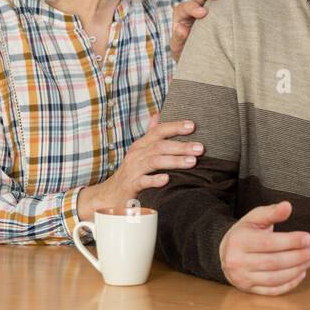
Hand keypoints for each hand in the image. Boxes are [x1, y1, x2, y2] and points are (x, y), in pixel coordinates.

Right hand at [78, 113, 201, 217]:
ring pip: (153, 161)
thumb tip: (157, 114)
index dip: (175, 127)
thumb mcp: (140, 151)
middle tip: (200, 148)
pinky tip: (166, 179)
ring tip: (191, 162)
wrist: (109, 194)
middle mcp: (137, 154)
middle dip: (181, 146)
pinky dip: (154, 180)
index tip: (192, 125)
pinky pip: (142, 181)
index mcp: (141, 145)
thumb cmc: (131, 171)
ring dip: (174, 161)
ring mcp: (133, 169)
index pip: (159, 131)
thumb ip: (150, 134)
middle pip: (160, 146)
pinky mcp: (130, 185)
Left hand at [171, 0, 241, 61]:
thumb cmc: (186, 51)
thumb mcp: (179, 48)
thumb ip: (178, 39)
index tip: (203, 13)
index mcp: (182, 15)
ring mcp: (207, 3)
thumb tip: (182, 28)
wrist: (197, 54)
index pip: (185, 7)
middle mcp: (194, 5)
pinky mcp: (219, 4)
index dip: (193, 8)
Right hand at [218, 201, 309, 294]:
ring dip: (297, 269)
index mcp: (239, 241)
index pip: (268, 243)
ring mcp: (243, 278)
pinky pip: (273, 291)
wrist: (225, 253)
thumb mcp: (255, 218)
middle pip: (273, 262)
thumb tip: (287, 206)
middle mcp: (237, 262)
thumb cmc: (245, 232)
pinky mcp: (249, 290)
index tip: (309, 238)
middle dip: (298, 256)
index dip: (291, 241)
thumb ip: (271, 212)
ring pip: (275, 278)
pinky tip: (302, 272)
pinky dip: (290, 284)